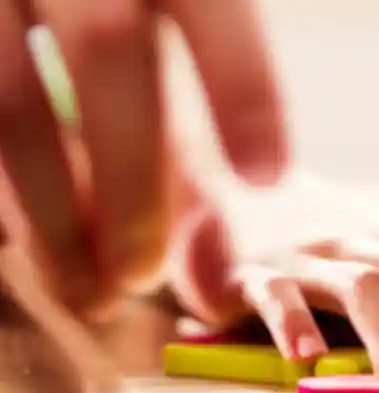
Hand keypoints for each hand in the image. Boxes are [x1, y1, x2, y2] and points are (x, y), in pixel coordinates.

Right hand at [0, 0, 285, 313]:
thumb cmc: (126, 15)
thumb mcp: (168, 49)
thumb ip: (196, 143)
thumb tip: (217, 281)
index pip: (213, 3)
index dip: (242, 85)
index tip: (269, 177)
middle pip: (109, 51)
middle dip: (132, 181)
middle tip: (144, 278)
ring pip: (8, 97)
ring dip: (47, 214)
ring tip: (87, 294)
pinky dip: (3, 193)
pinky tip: (32, 244)